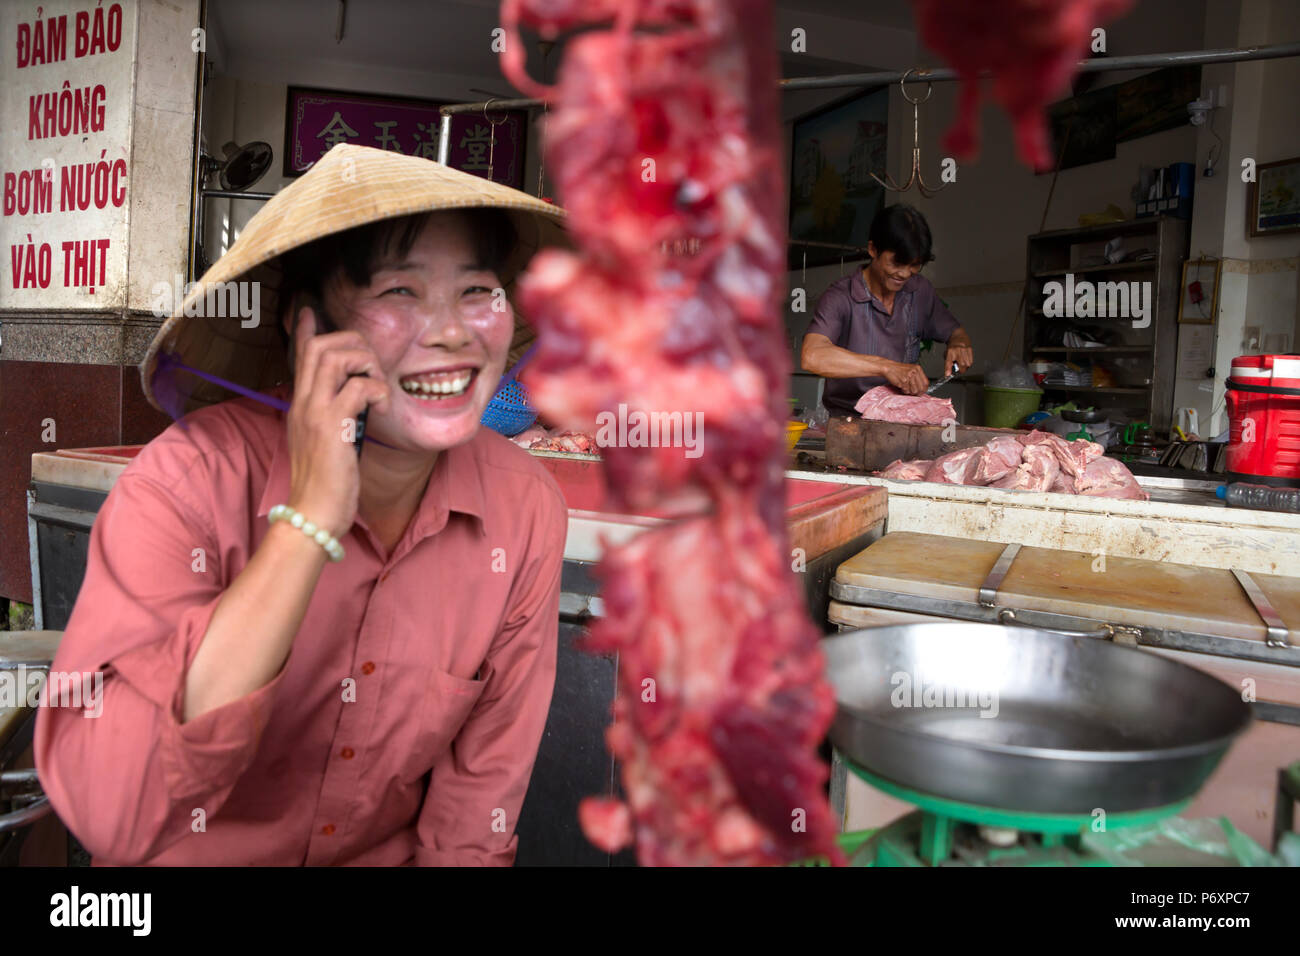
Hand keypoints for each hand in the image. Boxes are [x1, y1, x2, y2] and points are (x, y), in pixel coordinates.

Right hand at [284, 305, 390, 538]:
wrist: (312, 516)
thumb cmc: (324, 485)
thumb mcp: (324, 443)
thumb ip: (332, 418)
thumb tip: (352, 403)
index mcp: (301, 405)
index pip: (299, 356)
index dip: (306, 330)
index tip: (310, 311)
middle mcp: (303, 402)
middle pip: (320, 346)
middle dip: (353, 345)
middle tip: (372, 370)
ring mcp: (315, 412)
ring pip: (336, 357)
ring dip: (365, 364)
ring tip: (377, 389)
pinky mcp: (332, 427)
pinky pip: (358, 387)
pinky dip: (377, 391)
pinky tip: (382, 409)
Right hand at [883, 361, 929, 394]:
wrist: (889, 367)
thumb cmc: (899, 369)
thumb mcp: (911, 369)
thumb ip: (918, 376)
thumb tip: (923, 387)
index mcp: (918, 368)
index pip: (926, 382)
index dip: (924, 389)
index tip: (922, 392)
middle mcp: (914, 372)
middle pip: (920, 388)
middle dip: (917, 392)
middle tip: (914, 393)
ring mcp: (909, 377)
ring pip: (914, 391)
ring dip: (910, 392)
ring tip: (906, 387)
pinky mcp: (903, 381)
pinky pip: (906, 391)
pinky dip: (904, 390)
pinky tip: (902, 386)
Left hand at [944, 334, 973, 373]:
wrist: (958, 337)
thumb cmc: (952, 347)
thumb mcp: (947, 354)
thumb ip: (948, 363)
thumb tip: (949, 372)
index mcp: (950, 352)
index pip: (948, 362)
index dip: (948, 369)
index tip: (947, 374)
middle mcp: (957, 350)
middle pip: (961, 365)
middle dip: (960, 370)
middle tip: (959, 369)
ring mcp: (964, 349)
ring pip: (967, 364)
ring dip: (965, 367)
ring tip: (962, 363)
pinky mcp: (970, 349)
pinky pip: (971, 361)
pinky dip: (968, 363)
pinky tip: (966, 360)